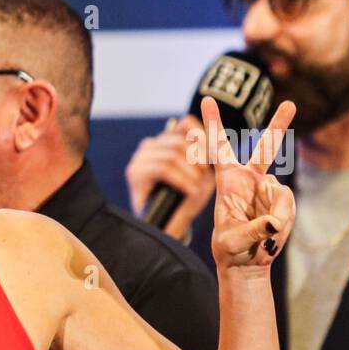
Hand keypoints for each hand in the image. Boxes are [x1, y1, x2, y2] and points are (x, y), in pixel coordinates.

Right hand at [124, 114, 212, 240]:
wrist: (168, 225)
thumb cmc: (187, 198)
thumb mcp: (202, 172)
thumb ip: (206, 151)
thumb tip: (212, 134)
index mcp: (165, 141)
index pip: (186, 123)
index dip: (204, 136)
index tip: (214, 155)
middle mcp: (149, 146)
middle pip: (180, 141)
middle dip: (198, 159)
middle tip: (206, 176)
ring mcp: (140, 158)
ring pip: (172, 155)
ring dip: (191, 173)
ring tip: (198, 187)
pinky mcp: (134, 173)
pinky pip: (164, 168)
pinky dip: (182, 180)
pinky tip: (190, 191)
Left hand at [201, 97, 296, 270]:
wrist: (246, 262)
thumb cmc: (231, 249)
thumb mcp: (234, 242)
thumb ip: (254, 230)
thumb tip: (275, 222)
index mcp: (228, 181)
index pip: (218, 148)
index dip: (212, 125)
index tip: (208, 100)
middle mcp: (250, 180)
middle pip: (266, 149)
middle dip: (279, 126)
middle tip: (289, 104)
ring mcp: (268, 190)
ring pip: (279, 192)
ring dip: (273, 215)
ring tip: (263, 234)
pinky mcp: (282, 202)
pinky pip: (287, 207)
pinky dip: (282, 223)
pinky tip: (272, 233)